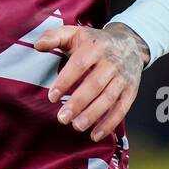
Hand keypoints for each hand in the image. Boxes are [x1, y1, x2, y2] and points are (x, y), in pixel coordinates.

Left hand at [35, 23, 148, 141]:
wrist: (130, 43)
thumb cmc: (94, 42)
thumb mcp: (74, 33)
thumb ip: (54, 36)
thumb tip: (38, 45)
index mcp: (95, 47)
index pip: (79, 65)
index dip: (65, 81)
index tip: (51, 97)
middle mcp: (111, 62)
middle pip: (95, 84)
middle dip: (78, 103)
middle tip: (62, 118)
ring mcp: (122, 77)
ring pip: (109, 98)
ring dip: (93, 115)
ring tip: (77, 126)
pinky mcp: (131, 90)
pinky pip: (122, 109)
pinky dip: (110, 123)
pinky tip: (95, 135)